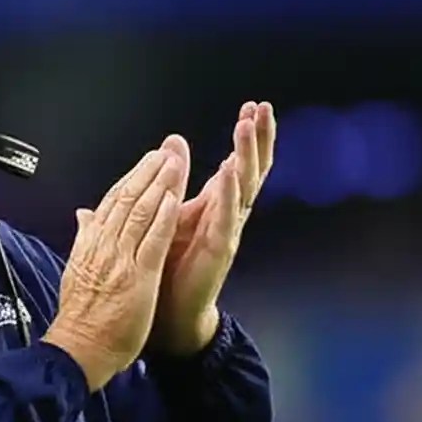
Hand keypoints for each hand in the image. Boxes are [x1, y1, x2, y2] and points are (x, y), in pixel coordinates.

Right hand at [44, 144, 187, 390]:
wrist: (78, 348)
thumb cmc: (80, 317)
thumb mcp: (75, 270)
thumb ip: (83, 240)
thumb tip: (82, 216)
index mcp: (89, 245)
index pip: (110, 204)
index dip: (130, 180)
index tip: (145, 164)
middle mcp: (102, 246)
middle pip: (125, 200)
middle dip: (146, 173)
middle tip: (164, 153)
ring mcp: (119, 260)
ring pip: (139, 213)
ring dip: (158, 185)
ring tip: (173, 164)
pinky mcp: (136, 277)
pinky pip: (151, 241)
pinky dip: (162, 218)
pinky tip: (174, 200)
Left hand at [151, 101, 275, 356]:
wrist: (170, 315)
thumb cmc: (169, 267)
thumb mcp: (167, 219)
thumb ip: (168, 188)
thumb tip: (161, 157)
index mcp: (216, 205)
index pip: (238, 164)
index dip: (248, 138)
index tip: (253, 106)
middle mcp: (227, 215)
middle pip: (249, 169)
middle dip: (257, 138)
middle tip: (261, 107)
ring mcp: (226, 231)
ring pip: (242, 186)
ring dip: (245, 155)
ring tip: (247, 126)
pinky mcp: (218, 249)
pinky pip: (226, 216)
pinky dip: (228, 192)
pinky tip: (229, 169)